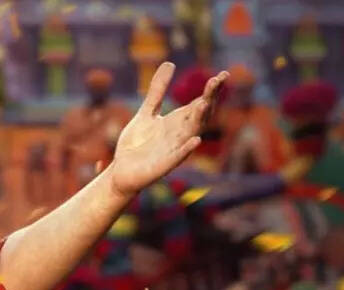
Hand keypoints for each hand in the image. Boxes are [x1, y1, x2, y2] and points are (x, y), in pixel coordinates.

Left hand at [108, 63, 227, 197]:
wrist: (120, 172)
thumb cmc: (137, 144)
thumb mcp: (147, 112)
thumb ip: (158, 91)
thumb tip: (170, 63)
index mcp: (178, 122)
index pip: (200, 103)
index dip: (212, 90)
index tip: (223, 75)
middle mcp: (180, 135)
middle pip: (200, 115)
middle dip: (209, 98)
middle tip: (217, 81)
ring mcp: (174, 150)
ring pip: (191, 132)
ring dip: (199, 118)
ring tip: (205, 102)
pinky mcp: (163, 166)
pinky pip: (178, 157)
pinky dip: (187, 149)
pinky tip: (196, 140)